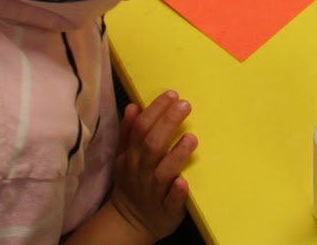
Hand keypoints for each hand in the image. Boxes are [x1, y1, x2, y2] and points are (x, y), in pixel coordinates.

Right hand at [107, 90, 197, 242]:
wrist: (130, 221)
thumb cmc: (133, 181)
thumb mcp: (125, 156)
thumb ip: (129, 131)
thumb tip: (133, 105)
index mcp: (131, 156)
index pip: (141, 129)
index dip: (155, 110)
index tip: (172, 94)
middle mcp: (141, 171)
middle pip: (152, 145)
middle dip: (168, 124)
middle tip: (185, 105)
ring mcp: (153, 191)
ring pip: (163, 172)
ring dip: (176, 155)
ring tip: (191, 138)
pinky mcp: (166, 209)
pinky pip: (171, 201)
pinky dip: (176, 192)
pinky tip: (183, 181)